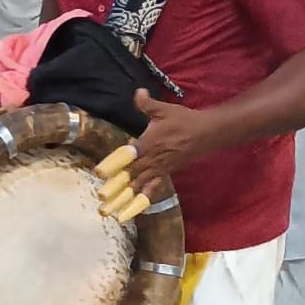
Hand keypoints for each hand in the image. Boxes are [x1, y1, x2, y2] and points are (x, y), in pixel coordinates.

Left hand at [94, 90, 212, 213]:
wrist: (205, 133)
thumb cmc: (183, 120)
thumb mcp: (164, 109)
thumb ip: (147, 104)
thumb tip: (137, 92)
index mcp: (148, 143)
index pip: (127, 155)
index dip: (113, 164)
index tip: (99, 172)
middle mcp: (152, 159)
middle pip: (131, 175)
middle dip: (115, 187)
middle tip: (100, 199)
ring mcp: (159, 169)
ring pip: (139, 186)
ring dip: (125, 199)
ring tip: (111, 212)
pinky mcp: (166, 174)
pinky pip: (153, 190)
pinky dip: (142, 201)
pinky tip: (132, 212)